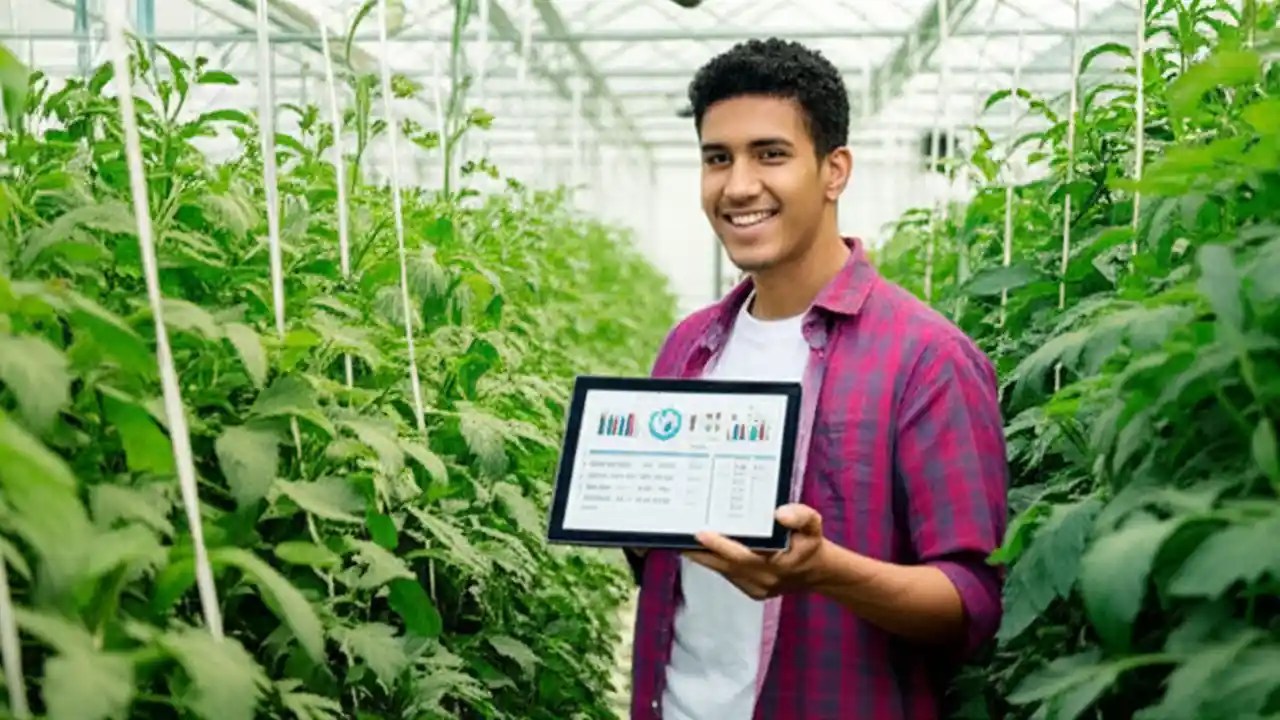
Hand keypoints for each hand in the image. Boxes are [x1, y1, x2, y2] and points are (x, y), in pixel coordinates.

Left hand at [684, 503, 829, 600]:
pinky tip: (702, 548)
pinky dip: (714, 561)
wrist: (817, 573)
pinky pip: (727, 574)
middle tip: (676, 536)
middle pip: (723, 566)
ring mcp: (754, 588)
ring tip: (681, 539)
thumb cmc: (810, 543)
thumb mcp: (813, 525)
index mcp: (776, 565)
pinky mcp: (750, 591)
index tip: (700, 533)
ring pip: (723, 571)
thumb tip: (780, 513)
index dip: (719, 545)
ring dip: (703, 556)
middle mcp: (762, 580)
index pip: (741, 556)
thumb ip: (801, 515)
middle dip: (699, 552)